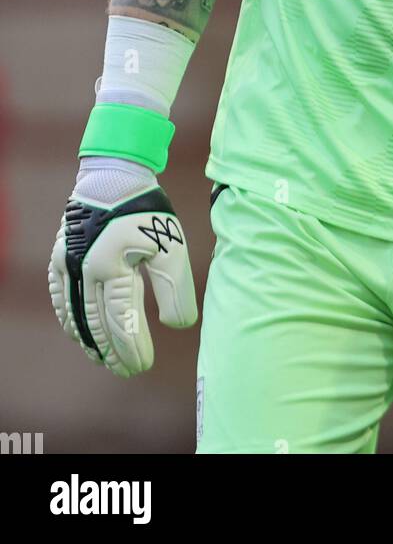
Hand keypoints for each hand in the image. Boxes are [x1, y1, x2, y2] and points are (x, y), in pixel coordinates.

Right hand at [48, 163, 196, 377]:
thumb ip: (175, 288)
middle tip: (126, 371)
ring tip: (103, 359)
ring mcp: (67, 265)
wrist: (113, 175)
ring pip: (75, 315)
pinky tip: (77, 332)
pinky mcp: (60, 257)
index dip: (132, 348)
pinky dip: (68, 319)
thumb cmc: (147, 210)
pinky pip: (60, 297)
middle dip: (112, 351)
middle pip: (97, 324)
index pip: (122, 321)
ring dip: (89, 341)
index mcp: (112, 268)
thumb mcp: (171, 245)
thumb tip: (177, 326)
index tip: (144, 366)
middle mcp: (84, 271)